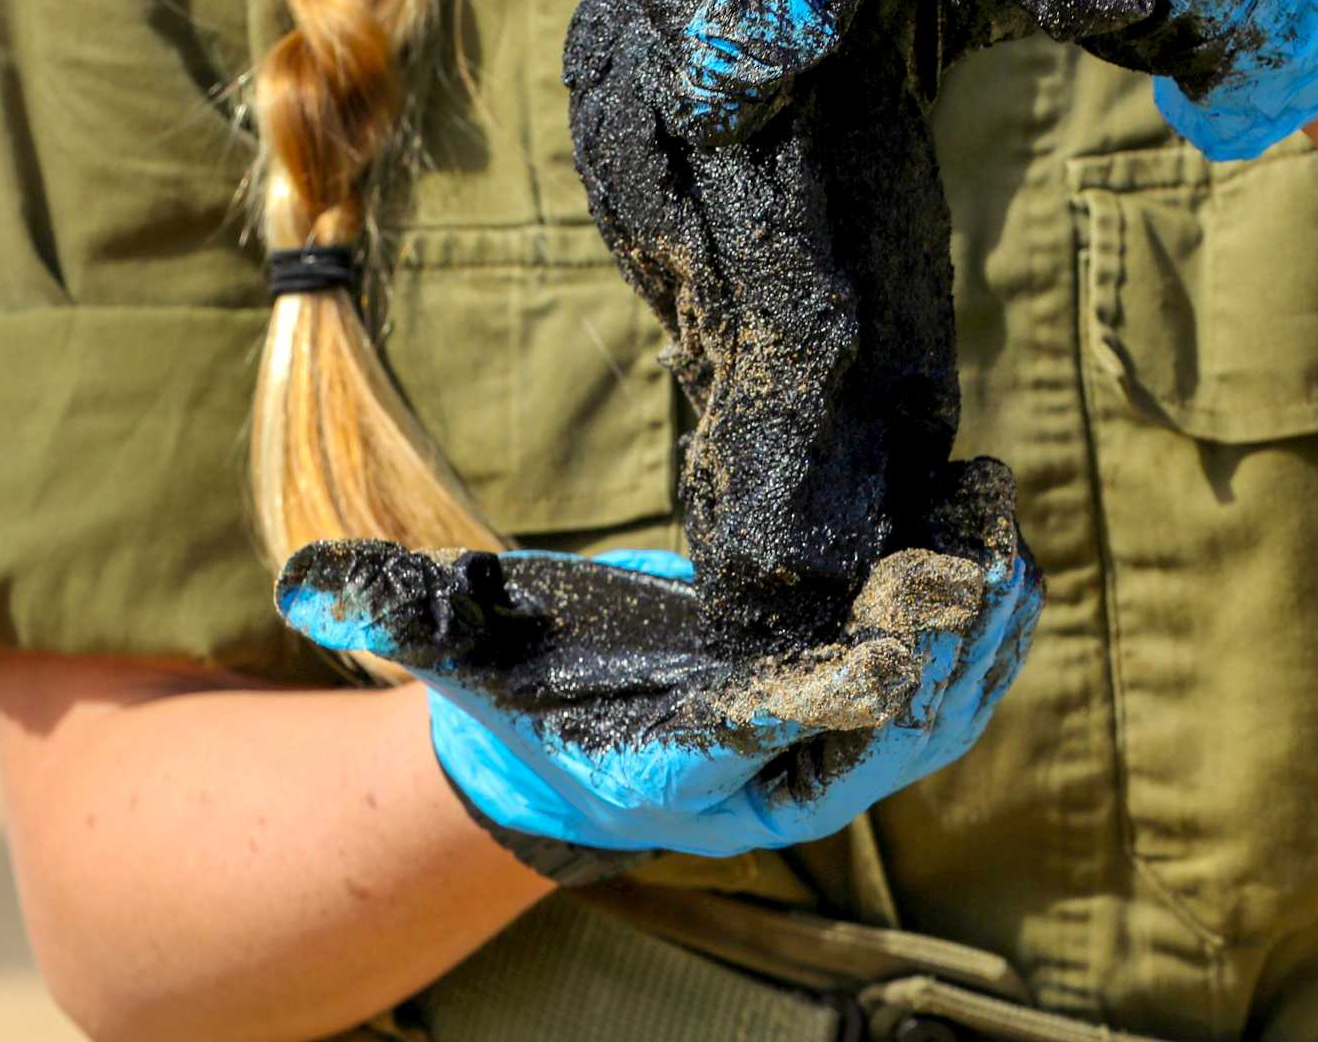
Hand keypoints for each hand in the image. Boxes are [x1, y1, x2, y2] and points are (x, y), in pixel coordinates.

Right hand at [275, 503, 1040, 873]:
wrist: (567, 742)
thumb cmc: (511, 684)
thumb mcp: (450, 646)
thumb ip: (393, 614)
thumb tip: (304, 588)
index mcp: (667, 768)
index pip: (750, 743)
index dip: (816, 704)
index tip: (880, 660)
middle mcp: (762, 779)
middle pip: (871, 732)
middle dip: (927, 654)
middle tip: (968, 567)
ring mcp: (823, 754)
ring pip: (931, 711)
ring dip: (979, 631)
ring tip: (1010, 537)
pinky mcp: (862, 711)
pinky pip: (946, 681)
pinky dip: (984, 622)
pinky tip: (1014, 545)